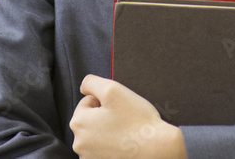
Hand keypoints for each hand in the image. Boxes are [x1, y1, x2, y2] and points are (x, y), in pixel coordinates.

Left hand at [69, 75, 186, 158]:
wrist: (156, 149)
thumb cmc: (136, 121)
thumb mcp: (113, 89)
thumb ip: (91, 82)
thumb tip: (84, 88)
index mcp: (78, 123)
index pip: (87, 102)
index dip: (104, 100)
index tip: (118, 107)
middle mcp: (79, 143)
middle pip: (90, 120)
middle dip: (104, 116)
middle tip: (123, 118)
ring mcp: (89, 157)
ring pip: (96, 135)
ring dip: (107, 131)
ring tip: (124, 131)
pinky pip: (103, 149)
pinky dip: (112, 145)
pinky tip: (124, 143)